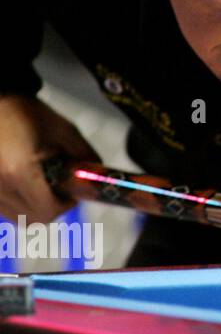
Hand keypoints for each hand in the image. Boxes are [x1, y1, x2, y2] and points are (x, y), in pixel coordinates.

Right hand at [0, 94, 99, 222]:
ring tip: (40, 183)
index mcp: (21, 171)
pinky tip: (23, 182)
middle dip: (52, 207)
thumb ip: (85, 157)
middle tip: (59, 188)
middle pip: (33, 218)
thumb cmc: (28, 114)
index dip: (66, 204)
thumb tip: (97, 178)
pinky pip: (4, 208)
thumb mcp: (66, 131)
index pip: (48, 210)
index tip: (73, 190)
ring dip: (34, 207)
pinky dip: (17, 203)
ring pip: (17, 216)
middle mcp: (0, 186)